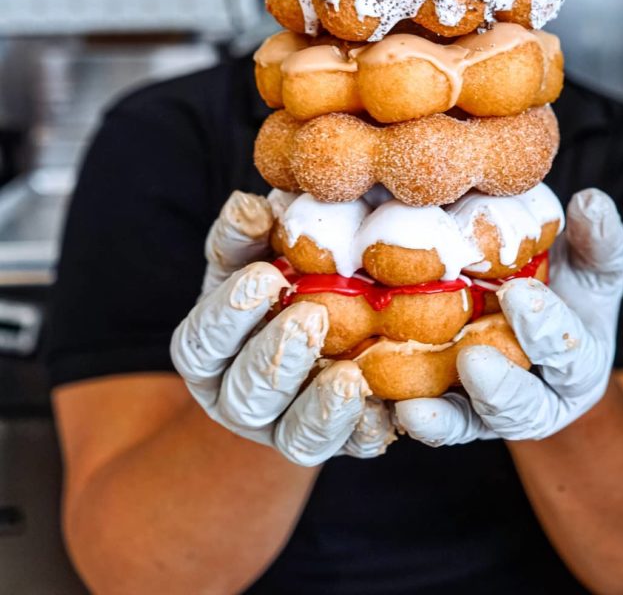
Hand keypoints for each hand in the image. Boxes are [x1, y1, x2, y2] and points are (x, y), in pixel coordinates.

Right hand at [171, 190, 395, 464]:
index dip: (228, 314)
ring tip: (350, 374)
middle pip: (245, 393)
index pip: (201, 342)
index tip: (265, 276)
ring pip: (293, 434)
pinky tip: (386, 413)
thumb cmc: (278, 282)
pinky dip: (365, 432)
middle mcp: (237, 399)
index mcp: (209, 353)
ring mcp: (284, 429)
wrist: (314, 336)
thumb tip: (249, 207)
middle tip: (311, 316)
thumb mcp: (253, 256)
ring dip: (320, 406)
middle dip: (276, 357)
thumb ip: (246, 235)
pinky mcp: (334, 443)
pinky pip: (349, 449)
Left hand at [395, 188, 622, 444]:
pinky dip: (418, 421)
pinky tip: (393, 407)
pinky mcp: (455, 418)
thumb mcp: (592, 270)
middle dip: (501, 385)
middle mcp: (540, 402)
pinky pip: (436, 425)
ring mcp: (493, 416)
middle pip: (523, 404)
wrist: (542, 344)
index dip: (545, 326)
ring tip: (414, 406)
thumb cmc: (570, 295)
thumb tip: (591, 200)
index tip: (519, 294)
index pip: (568, 351)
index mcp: (579, 364)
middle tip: (474, 358)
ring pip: (472, 425)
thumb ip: (597, 241)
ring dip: (445, 418)